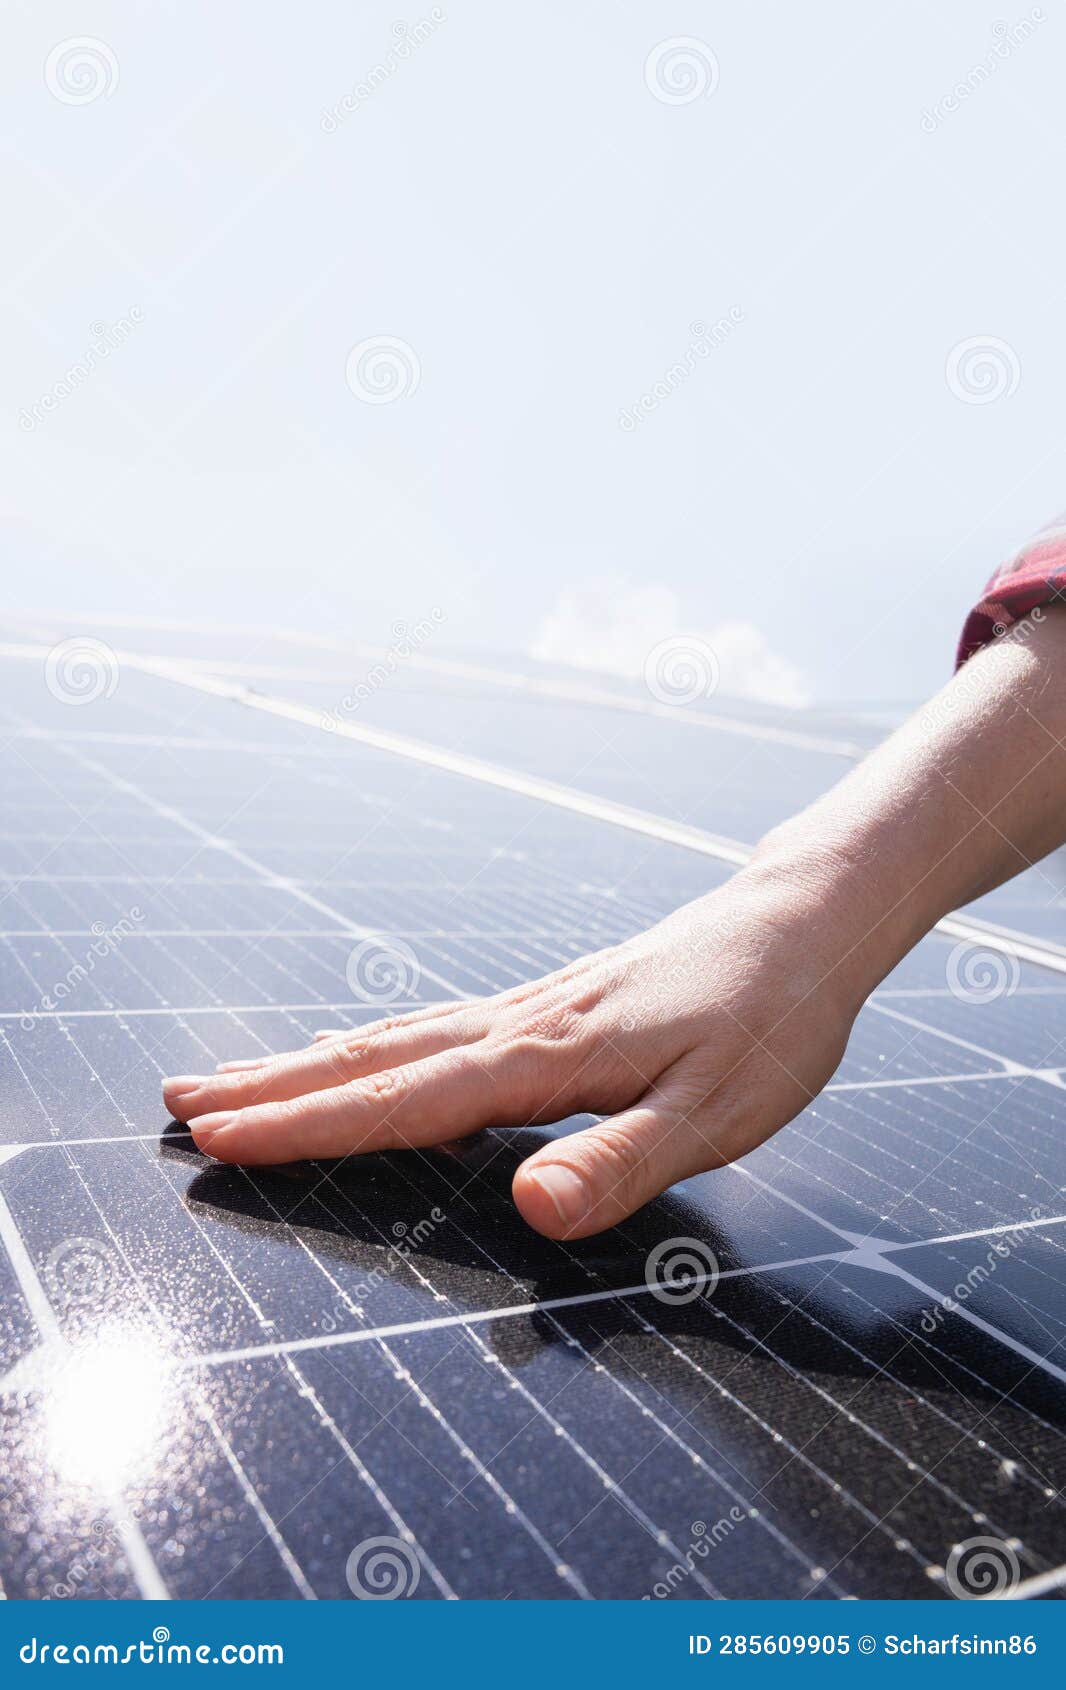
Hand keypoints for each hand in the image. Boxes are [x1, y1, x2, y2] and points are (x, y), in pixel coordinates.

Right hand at [163, 855, 871, 1238]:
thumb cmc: (770, 1021)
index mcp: (548, 1058)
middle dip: (273, 1089)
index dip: (310, 1129)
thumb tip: (530, 1208)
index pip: (405, 1103)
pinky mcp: (554, 1005)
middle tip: (179, 1104)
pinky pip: (436, 1028)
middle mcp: (522, 1025)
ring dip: (307, 1063)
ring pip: (396, 1037)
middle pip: (375, 1060)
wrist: (803, 923)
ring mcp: (533, 1007)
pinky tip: (366, 1060)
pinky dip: (373, 1047)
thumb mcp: (720, 1113)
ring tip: (234, 1078)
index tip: (220, 1143)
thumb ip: (621, 1163)